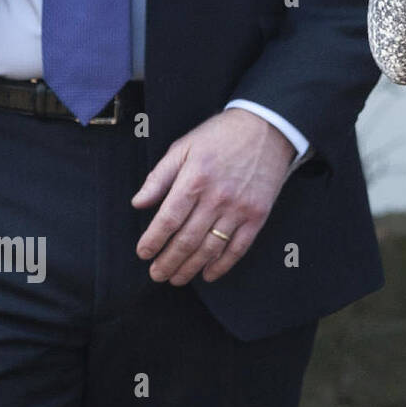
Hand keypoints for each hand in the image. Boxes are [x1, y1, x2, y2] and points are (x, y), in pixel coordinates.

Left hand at [130, 109, 295, 285]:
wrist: (267, 128)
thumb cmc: (221, 136)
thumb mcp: (183, 147)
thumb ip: (159, 177)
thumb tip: (138, 204)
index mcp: (194, 180)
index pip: (168, 220)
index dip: (152, 241)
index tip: (143, 253)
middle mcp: (217, 198)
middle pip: (187, 240)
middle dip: (168, 262)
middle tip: (157, 274)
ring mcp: (239, 209)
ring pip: (211, 248)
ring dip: (191, 268)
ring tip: (177, 278)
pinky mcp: (258, 215)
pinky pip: (239, 247)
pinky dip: (223, 265)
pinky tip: (209, 274)